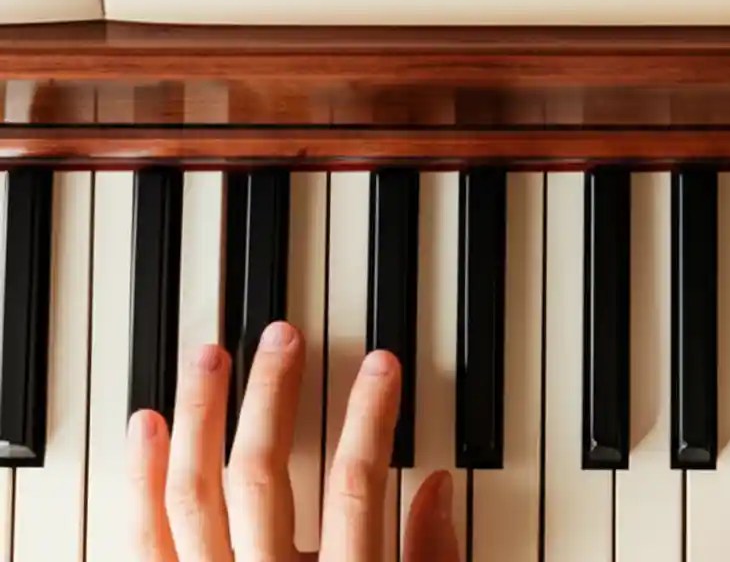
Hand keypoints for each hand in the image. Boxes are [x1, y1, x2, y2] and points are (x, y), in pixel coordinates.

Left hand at [126, 321, 460, 561]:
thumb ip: (428, 556)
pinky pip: (142, 537)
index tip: (380, 366)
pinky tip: (148, 423)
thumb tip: (438, 488)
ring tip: (209, 357)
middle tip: (281, 340)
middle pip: (259, 476)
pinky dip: (141, 477)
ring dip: (200, 416)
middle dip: (271, 397)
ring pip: (191, 494)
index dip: (369, 417)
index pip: (355, 487)